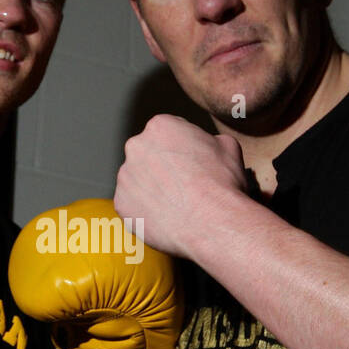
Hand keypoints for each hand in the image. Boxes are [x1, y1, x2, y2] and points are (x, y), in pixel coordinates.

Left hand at [114, 114, 246, 259]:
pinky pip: (132, 206)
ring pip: (137, 181)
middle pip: (147, 156)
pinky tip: (165, 219)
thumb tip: (209, 145)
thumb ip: (210, 140)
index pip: (167, 133)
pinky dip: (145, 212)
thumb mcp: (228, 147)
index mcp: (160, 126)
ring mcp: (125, 176)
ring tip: (176, 205)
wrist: (212, 222)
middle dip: (161, 168)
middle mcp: (136, 147)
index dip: (181, 150)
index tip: (191, 165)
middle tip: (182, 186)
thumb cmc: (222, 183)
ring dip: (151, 190)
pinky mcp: (120, 204)